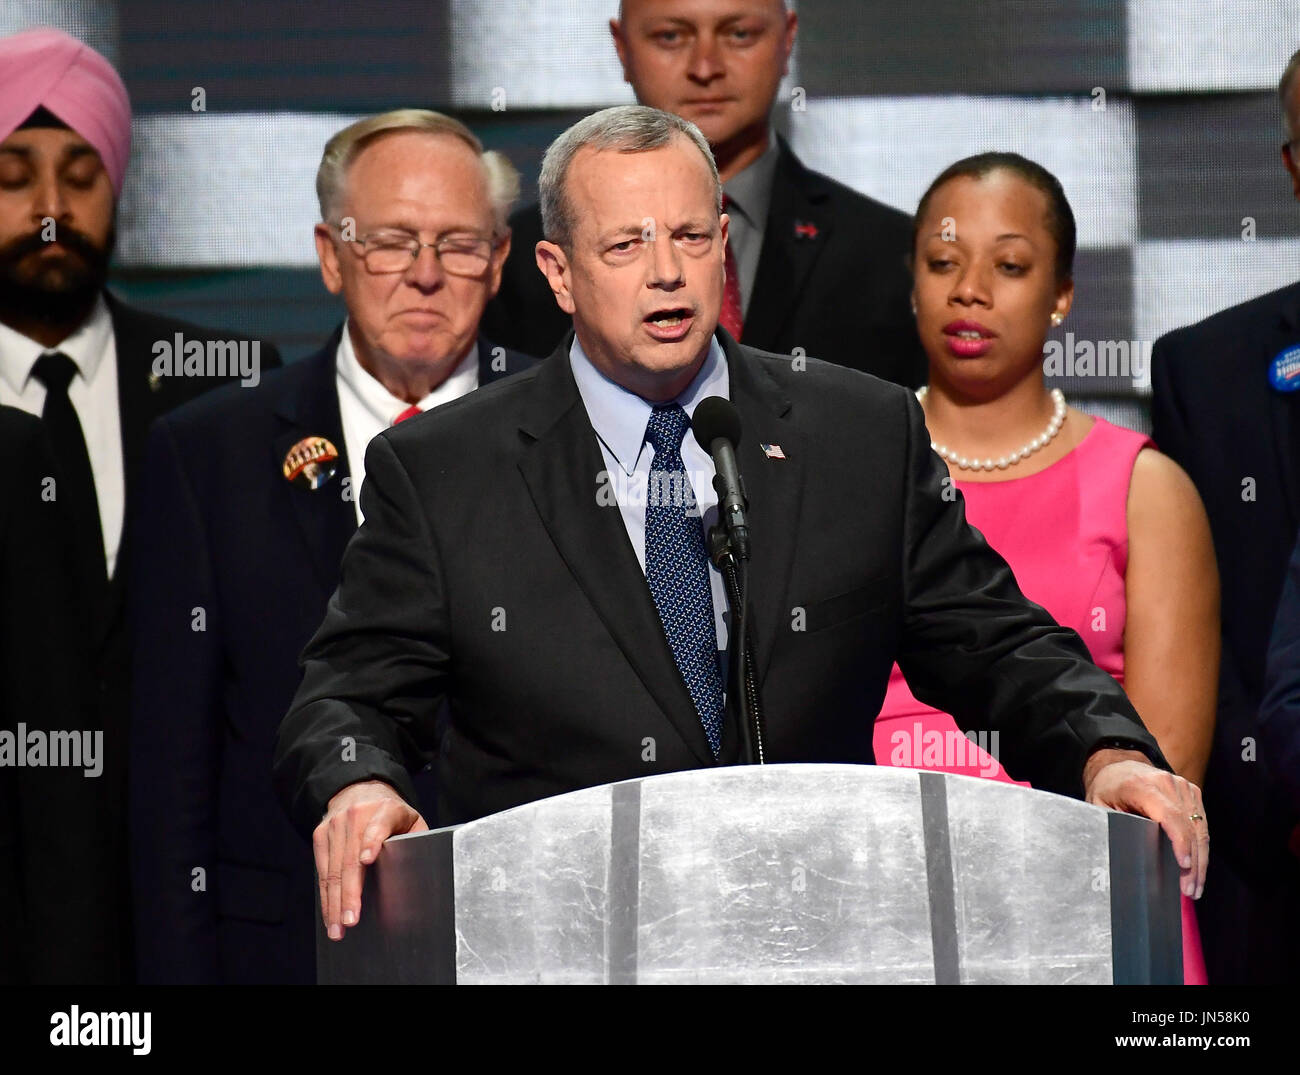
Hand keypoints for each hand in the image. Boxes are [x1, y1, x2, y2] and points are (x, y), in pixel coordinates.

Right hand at [313, 780, 427, 940]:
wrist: (358, 789)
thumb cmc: (390, 813)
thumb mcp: (410, 819)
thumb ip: (417, 840)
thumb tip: (423, 871)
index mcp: (385, 809)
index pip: (379, 825)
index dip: (372, 842)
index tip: (368, 860)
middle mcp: (356, 815)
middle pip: (350, 859)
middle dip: (349, 893)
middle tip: (351, 921)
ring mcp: (334, 825)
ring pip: (333, 869)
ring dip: (334, 902)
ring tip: (338, 928)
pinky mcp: (320, 835)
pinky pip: (321, 870)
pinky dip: (325, 895)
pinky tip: (329, 913)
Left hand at [1082, 748, 1207, 899]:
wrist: (1119, 766)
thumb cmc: (1107, 789)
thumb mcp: (1099, 806)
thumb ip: (1109, 826)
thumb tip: (1116, 857)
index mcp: (1141, 785)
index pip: (1168, 815)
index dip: (1179, 841)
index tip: (1184, 865)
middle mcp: (1166, 782)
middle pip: (1188, 826)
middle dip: (1193, 862)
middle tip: (1190, 890)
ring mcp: (1182, 786)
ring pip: (1199, 827)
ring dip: (1201, 859)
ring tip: (1195, 886)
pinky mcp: (1191, 792)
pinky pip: (1201, 823)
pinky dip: (1201, 847)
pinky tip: (1197, 867)